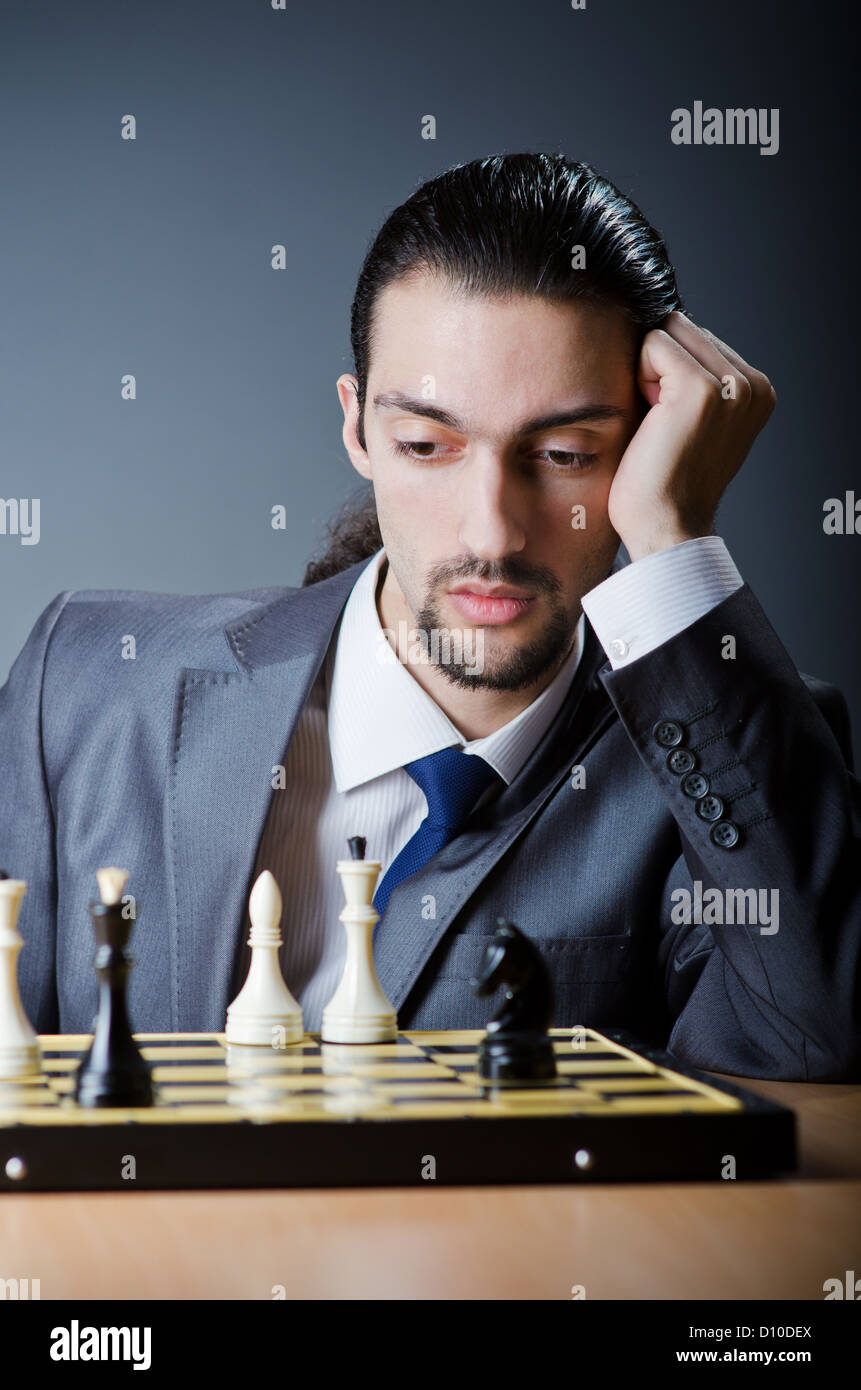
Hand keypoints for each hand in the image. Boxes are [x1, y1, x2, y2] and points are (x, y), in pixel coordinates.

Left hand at [607, 311, 776, 561]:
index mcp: (757, 390)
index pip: (699, 337)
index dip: (670, 373)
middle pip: (684, 328)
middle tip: (663, 426)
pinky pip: (652, 344)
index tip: (673, 421)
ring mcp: (731, 385)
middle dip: (661, 369)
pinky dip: (639, 376)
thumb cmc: (665, 482)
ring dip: (649, 374)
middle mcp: (752, 385)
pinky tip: (652, 420)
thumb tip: (662, 327)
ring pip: (669, 332)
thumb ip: (694, 377)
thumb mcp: (693, 421)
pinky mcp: (700, 389)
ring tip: (660, 424)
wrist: (664, 526)